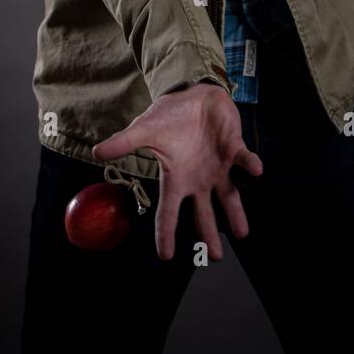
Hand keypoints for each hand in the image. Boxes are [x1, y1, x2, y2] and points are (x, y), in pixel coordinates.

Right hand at [91, 83, 262, 261]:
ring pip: (229, 197)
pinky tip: (257, 171)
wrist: (192, 95)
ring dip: (236, 214)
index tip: (166, 256)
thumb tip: (97, 152)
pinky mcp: (234, 150)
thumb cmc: (168, 116)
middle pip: (203, 213)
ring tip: (242, 234)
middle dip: (209, 235)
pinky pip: (244, 161)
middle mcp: (198, 179)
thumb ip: (124, 142)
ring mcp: (217, 167)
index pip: (168, 211)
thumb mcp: (144, 129)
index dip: (166, 233)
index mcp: (176, 178)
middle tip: (215, 258)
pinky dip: (251, 166)